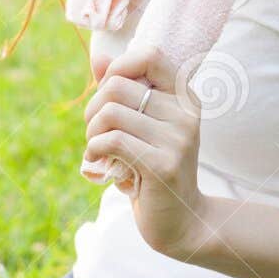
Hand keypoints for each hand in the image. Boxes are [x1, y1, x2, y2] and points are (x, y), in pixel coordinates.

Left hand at [82, 42, 208, 260]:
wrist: (181, 221)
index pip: (150, 56)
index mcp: (184, 97)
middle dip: (94, 108)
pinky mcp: (164, 165)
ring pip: (111, 113)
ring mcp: (178, 139)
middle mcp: (186, 113)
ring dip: (92, 133)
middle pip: (117, 86)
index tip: (107, 92)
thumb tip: (99, 58)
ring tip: (98, 149)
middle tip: (96, 132)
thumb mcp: (142, 125)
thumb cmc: (154, 167)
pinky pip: (113, 141)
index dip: (119, 67)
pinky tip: (98, 162)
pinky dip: (95, 150)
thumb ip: (122, 90)